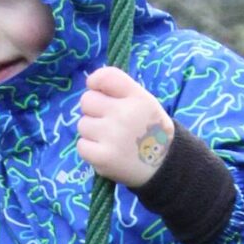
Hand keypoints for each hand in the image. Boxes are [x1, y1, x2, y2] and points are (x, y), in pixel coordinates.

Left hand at [77, 65, 174, 189]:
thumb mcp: (145, 102)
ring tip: (110, 139)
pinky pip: (81, 145)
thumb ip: (120, 90)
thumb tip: (89, 83)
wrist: (162, 166)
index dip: (95, 82)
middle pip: (87, 100)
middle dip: (94, 110)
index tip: (98, 91)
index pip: (106, 77)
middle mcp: (125, 114)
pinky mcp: (102, 158)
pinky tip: (106, 151)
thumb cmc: (149, 130)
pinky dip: (90, 149)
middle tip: (109, 122)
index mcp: (138, 98)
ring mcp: (112, 137)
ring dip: (92, 131)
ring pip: (82, 124)